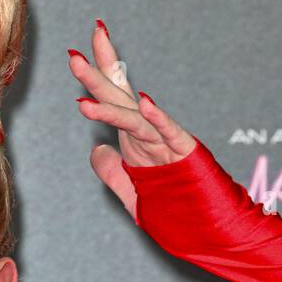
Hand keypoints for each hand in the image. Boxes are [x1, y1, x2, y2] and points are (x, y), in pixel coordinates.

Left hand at [68, 22, 196, 219]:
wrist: (208, 228)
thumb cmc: (175, 210)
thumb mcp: (131, 195)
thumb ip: (112, 172)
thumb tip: (96, 149)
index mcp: (135, 139)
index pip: (113, 100)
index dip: (96, 76)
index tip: (76, 54)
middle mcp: (148, 134)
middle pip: (120, 98)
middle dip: (97, 77)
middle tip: (73, 56)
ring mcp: (165, 143)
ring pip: (134, 119)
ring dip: (109, 108)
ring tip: (83, 99)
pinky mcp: (185, 154)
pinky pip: (170, 133)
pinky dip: (158, 119)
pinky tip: (144, 104)